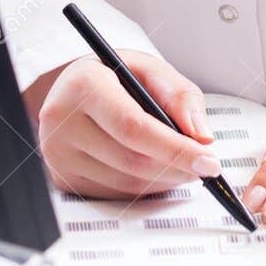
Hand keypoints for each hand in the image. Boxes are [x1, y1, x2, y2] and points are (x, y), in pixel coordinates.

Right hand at [24, 51, 222, 200]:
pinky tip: (153, 169)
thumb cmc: (115, 77)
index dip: (175, 148)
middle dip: (176, 167)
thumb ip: (181, 96)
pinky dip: (144, 188)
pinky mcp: (62, 179)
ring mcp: (57, 154)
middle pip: (132, 160)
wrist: (74, 89)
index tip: (208, 160)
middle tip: (204, 164)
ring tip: (181, 164)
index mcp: (83, 84)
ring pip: (126, 183)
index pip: (133, 127)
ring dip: (164, 180)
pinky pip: (115, 194)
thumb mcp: (150, 70)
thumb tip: (201, 136)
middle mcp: (61, 120)